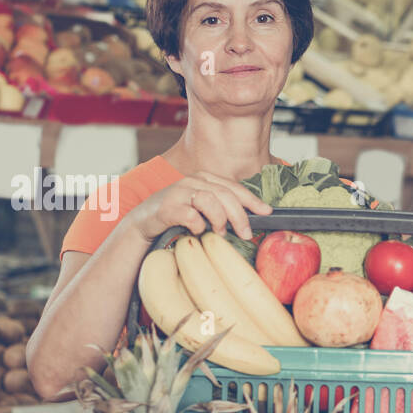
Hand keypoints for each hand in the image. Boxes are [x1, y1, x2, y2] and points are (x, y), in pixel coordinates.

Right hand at [130, 172, 271, 242]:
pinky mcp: (167, 206)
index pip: (234, 187)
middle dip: (240, 216)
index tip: (267, 212)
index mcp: (204, 178)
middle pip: (225, 195)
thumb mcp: (202, 207)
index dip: (252, 200)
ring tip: (220, 232)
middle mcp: (192, 181)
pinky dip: (199, 225)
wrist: (145, 222)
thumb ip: (222, 206)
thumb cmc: (178, 215)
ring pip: (210, 200)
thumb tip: (250, 219)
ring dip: (219, 219)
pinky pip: (191, 215)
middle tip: (246, 233)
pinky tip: (198, 231)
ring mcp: (179, 192)